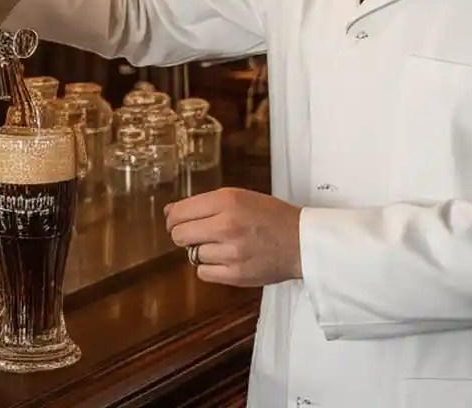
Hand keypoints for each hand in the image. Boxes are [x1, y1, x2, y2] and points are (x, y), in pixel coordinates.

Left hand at [165, 188, 302, 287]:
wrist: (302, 241)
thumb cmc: (271, 216)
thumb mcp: (239, 197)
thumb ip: (204, 203)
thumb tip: (169, 211)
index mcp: (227, 201)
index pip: (179, 212)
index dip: (173, 219)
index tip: (176, 222)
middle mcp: (226, 225)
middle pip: (179, 235)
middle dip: (184, 235)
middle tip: (197, 234)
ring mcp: (231, 252)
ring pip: (192, 255)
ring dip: (202, 251)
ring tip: (222, 245)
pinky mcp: (236, 274)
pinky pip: (203, 273)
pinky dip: (210, 267)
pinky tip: (225, 259)